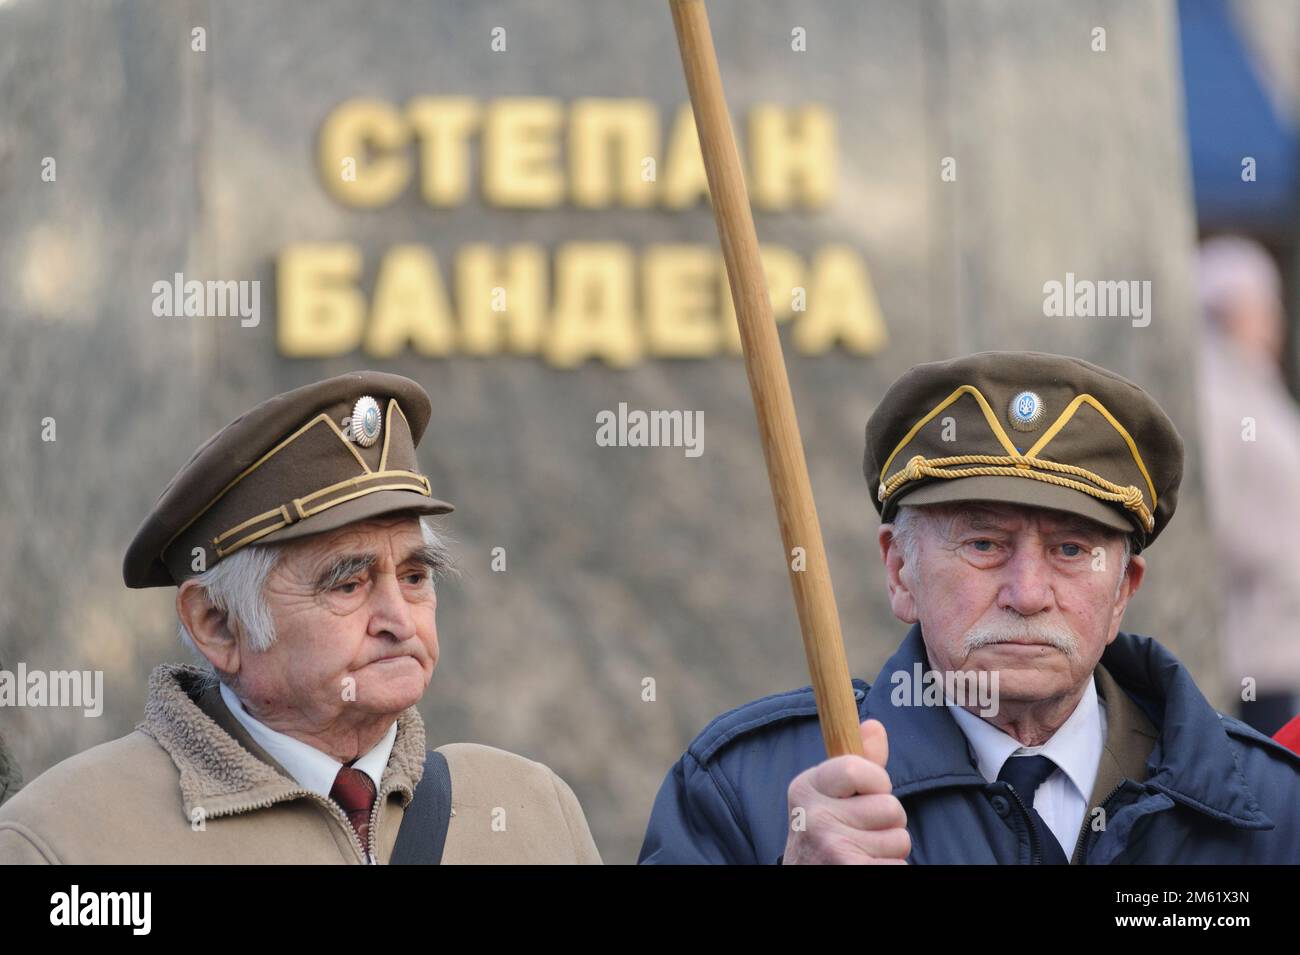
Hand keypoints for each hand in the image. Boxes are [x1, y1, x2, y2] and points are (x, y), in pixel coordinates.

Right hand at [782, 718, 910, 863]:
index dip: (876, 782)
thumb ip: (857, 763)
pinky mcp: (850, 871)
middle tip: (861, 834)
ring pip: (900, 838)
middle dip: (888, 823)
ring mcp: (831, 847)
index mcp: (806, 788)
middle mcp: (814, 817)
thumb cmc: (826, 837)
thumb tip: (874, 725)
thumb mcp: (830, 797)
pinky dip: (891, 869)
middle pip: (890, 806)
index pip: (856, 767)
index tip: (865, 795)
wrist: (804, 878)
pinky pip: (899, 865)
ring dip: (890, 849)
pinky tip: (866, 867)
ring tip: (863, 853)